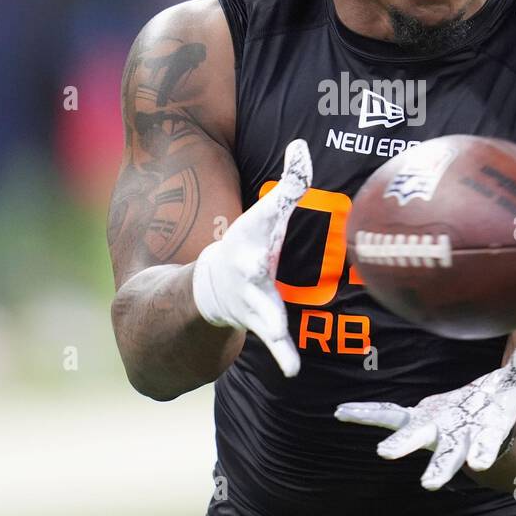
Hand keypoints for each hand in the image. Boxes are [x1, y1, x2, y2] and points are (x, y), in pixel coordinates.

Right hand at [192, 138, 310, 377]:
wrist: (215, 282)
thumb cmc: (249, 242)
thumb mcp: (267, 213)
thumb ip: (291, 182)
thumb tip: (301, 145)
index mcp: (251, 239)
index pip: (268, 216)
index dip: (279, 201)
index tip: (294, 184)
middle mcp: (247, 271)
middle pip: (255, 273)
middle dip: (259, 271)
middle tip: (271, 277)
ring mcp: (251, 301)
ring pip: (263, 316)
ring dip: (272, 330)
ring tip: (284, 350)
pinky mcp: (261, 323)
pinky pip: (272, 341)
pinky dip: (281, 354)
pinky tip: (292, 369)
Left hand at [334, 325, 515, 489]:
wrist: (477, 419)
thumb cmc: (499, 400)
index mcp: (486, 430)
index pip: (488, 445)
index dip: (485, 453)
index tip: (481, 464)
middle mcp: (457, 437)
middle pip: (448, 456)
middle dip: (440, 469)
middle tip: (430, 485)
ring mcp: (432, 430)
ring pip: (415, 441)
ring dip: (399, 446)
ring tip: (383, 452)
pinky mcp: (414, 419)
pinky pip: (388, 415)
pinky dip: (367, 413)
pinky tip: (342, 412)